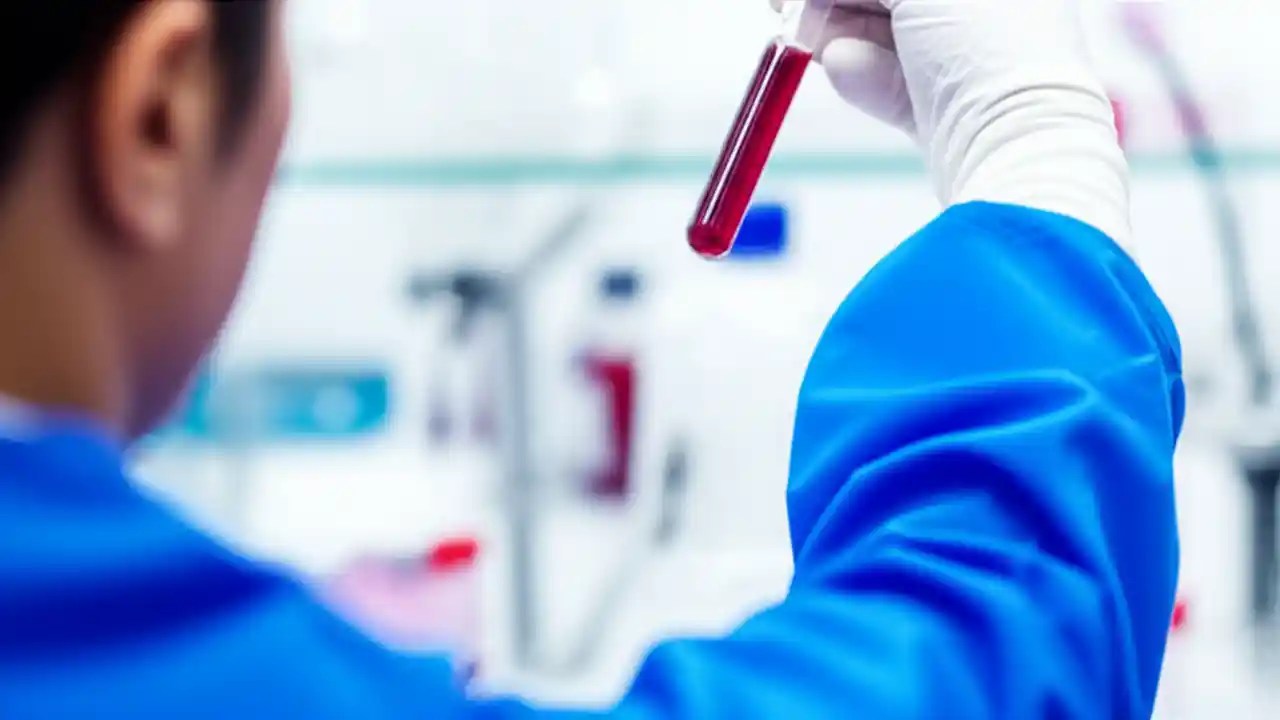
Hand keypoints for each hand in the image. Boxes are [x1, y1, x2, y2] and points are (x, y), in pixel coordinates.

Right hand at [774, 0, 1131, 248]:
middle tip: (784, 4)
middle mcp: (986, 8)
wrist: (1012, 148)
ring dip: (841, 31)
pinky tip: (843, 67)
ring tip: (812, 36)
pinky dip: (861, 73)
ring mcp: (963, 59)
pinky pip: (889, 80)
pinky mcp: (940, 108)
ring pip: (882, 34)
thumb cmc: (989, 48)